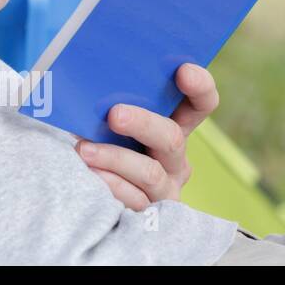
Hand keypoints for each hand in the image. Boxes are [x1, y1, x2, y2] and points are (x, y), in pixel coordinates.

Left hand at [73, 63, 218, 209]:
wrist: (85, 191)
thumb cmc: (99, 140)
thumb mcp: (109, 118)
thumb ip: (112, 98)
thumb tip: (90, 77)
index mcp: (172, 126)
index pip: (200, 105)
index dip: (199, 87)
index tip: (183, 71)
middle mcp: (174, 158)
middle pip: (172, 138)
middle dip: (144, 123)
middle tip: (115, 115)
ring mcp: (165, 188)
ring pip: (150, 173)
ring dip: (116, 158)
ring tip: (84, 150)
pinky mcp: (147, 212)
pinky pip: (133, 198)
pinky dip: (110, 183)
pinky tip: (91, 173)